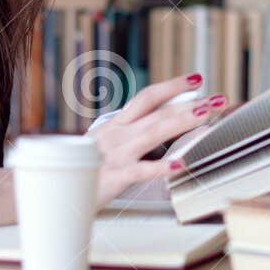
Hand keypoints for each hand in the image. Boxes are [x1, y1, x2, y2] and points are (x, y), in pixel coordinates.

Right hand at [90, 75, 226, 204]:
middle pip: (157, 112)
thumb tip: (159, 129)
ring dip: (183, 121)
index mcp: (115, 126)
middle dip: (189, 103)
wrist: (52, 189)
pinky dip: (161, 166)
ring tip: (207, 116)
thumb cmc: (81, 171)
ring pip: (154, 133)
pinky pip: (140, 170)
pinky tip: (180, 163)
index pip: (146, 98)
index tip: (196, 80)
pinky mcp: (113, 177)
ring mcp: (115, 154)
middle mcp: (116, 135)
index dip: (172, 86)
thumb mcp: (102, 146)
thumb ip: (128, 137)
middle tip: (218, 99)